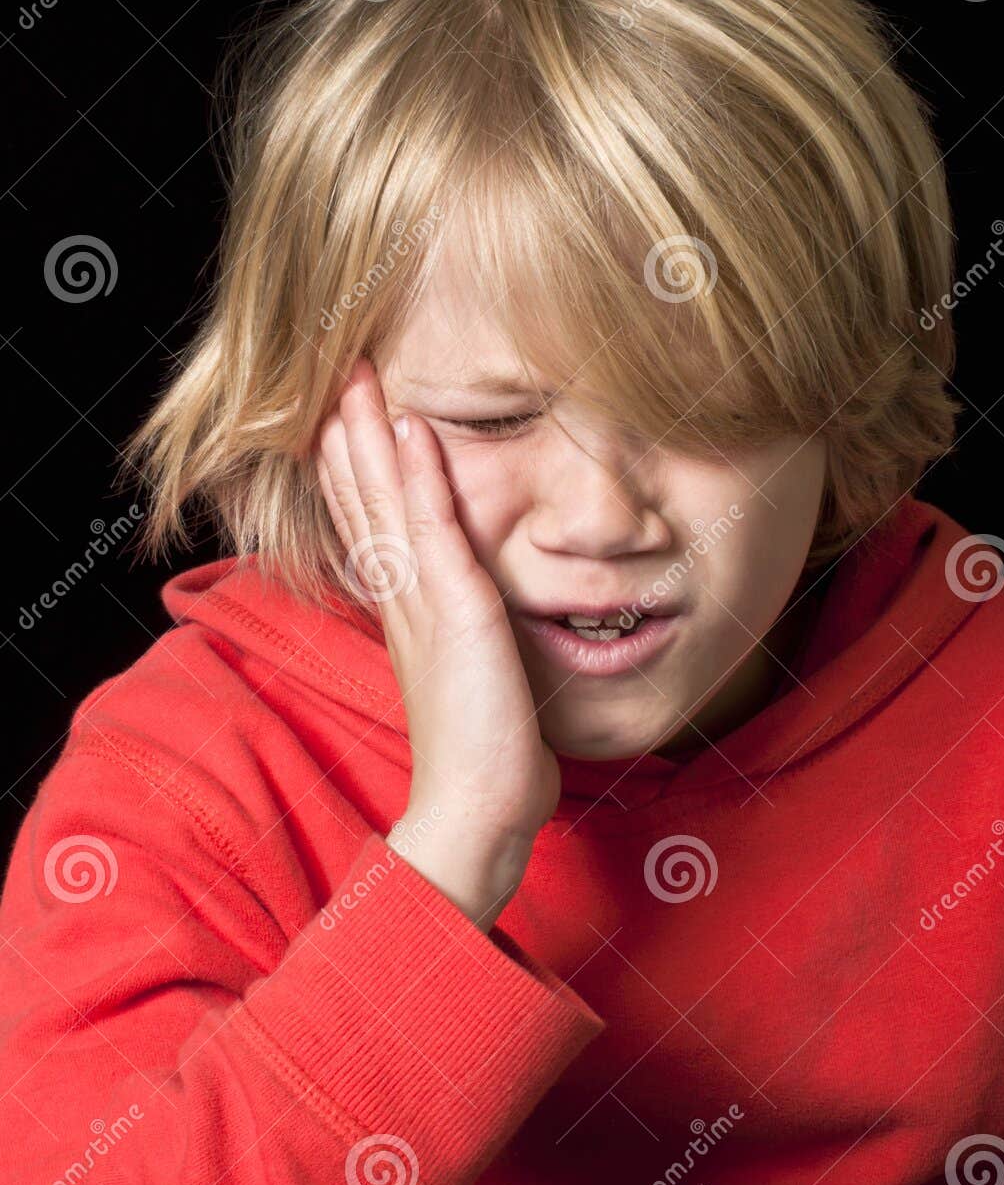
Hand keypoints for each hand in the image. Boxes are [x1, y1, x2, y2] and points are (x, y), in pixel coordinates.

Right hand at [316, 359, 560, 930]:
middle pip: (364, 501)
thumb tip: (471, 609)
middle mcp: (401, 600)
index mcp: (403, 612)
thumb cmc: (484, 752)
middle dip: (349, 435)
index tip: (342, 418)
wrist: (477, 810)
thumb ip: (461, 635)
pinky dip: (419, 474)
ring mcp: (422, 602)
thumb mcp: (469, 674)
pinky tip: (409, 428)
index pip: (370, 523)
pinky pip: (432, 527)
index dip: (354, 468)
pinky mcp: (455, 610)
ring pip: (386, 502)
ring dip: (369, 435)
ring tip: (357, 378)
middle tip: (337, 374)